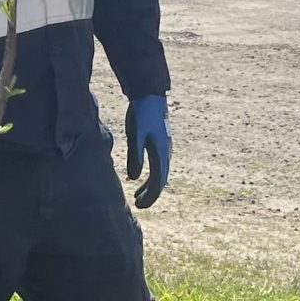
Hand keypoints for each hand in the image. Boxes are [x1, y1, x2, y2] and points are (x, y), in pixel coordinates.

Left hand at [124, 95, 169, 209]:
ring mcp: (164, 147)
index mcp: (161, 152)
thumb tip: (133, 178)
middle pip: (161, 180)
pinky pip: (158, 165)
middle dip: (151, 195)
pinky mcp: (159, 143)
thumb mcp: (135, 134)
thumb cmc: (141, 113)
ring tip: (137, 196)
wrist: (150, 95)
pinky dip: (150, 175)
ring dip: (150, 186)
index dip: (150, 196)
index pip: (158, 181)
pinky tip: (138, 178)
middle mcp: (166, 152)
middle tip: (139, 205)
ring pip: (160, 173)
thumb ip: (135, 155)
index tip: (140, 206)